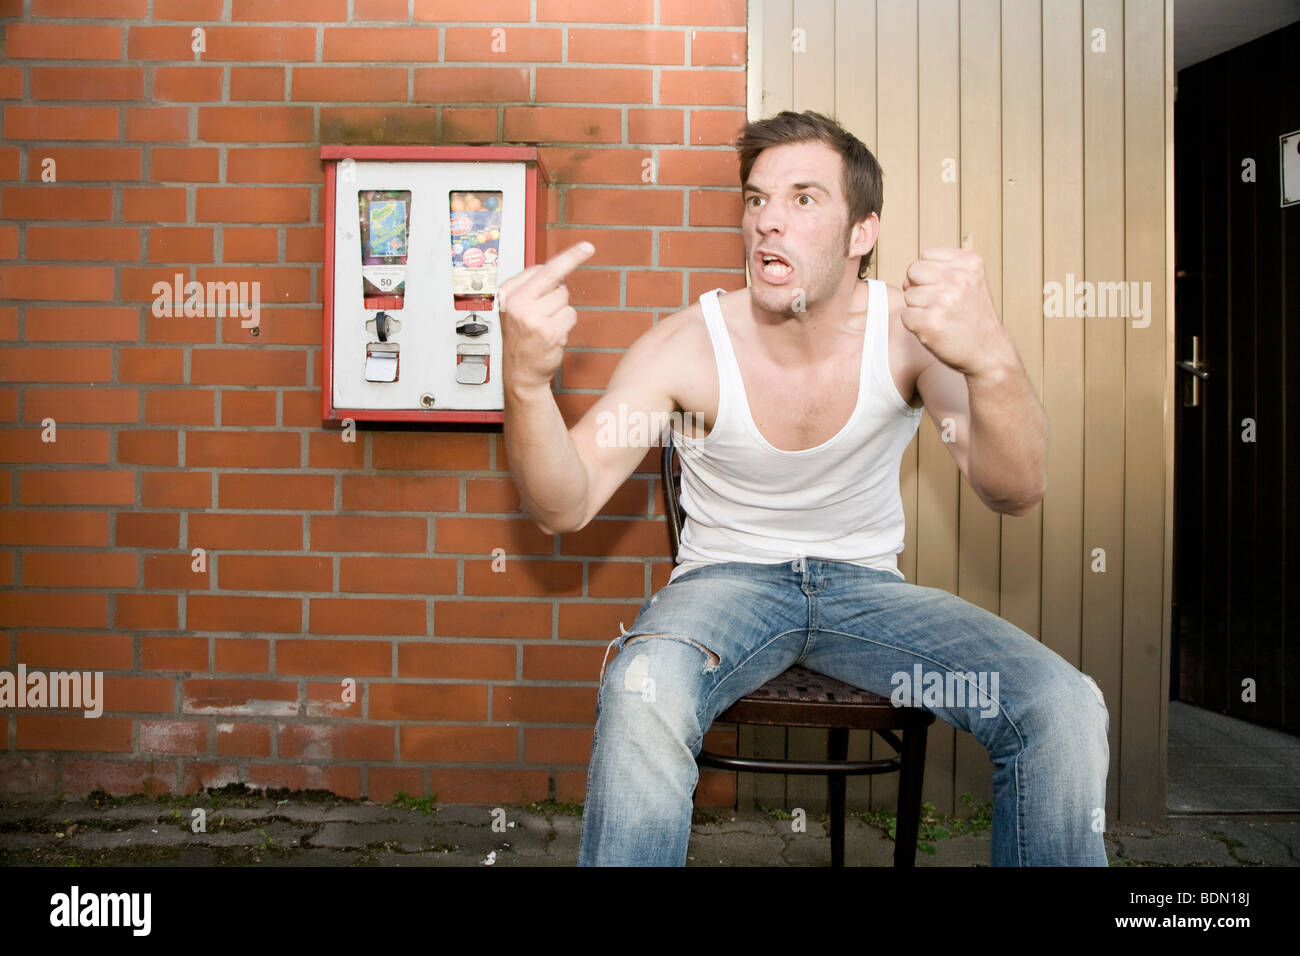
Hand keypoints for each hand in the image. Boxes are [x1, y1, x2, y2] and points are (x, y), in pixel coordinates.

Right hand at [499, 241, 594, 391]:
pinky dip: (567, 324)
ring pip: (564, 298)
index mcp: (508, 294)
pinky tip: (554, 335)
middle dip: (573, 259)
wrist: (520, 374)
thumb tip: (558, 272)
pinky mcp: (548, 331)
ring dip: (562, 310)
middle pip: (554, 276)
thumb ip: (532, 289)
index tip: (583, 247)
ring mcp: (533, 317)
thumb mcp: (516, 310)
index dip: (565, 259)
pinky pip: (571, 315)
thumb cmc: (521, 341)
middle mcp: (518, 303)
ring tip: (547, 325)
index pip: (540, 268)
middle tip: (587, 247)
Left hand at [900, 247, 1010, 377]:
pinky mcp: (929, 321)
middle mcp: (957, 278)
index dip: (929, 273)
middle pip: (913, 271)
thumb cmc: (974, 316)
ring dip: (918, 307)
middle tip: (939, 303)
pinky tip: (934, 328)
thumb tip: (909, 275)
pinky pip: (905, 315)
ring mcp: (943, 299)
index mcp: (970, 262)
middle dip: (920, 286)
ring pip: (908, 295)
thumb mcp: (972, 280)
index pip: (926, 255)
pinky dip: (914, 324)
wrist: (987, 350)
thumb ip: (946, 267)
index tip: (945, 287)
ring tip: (940, 316)